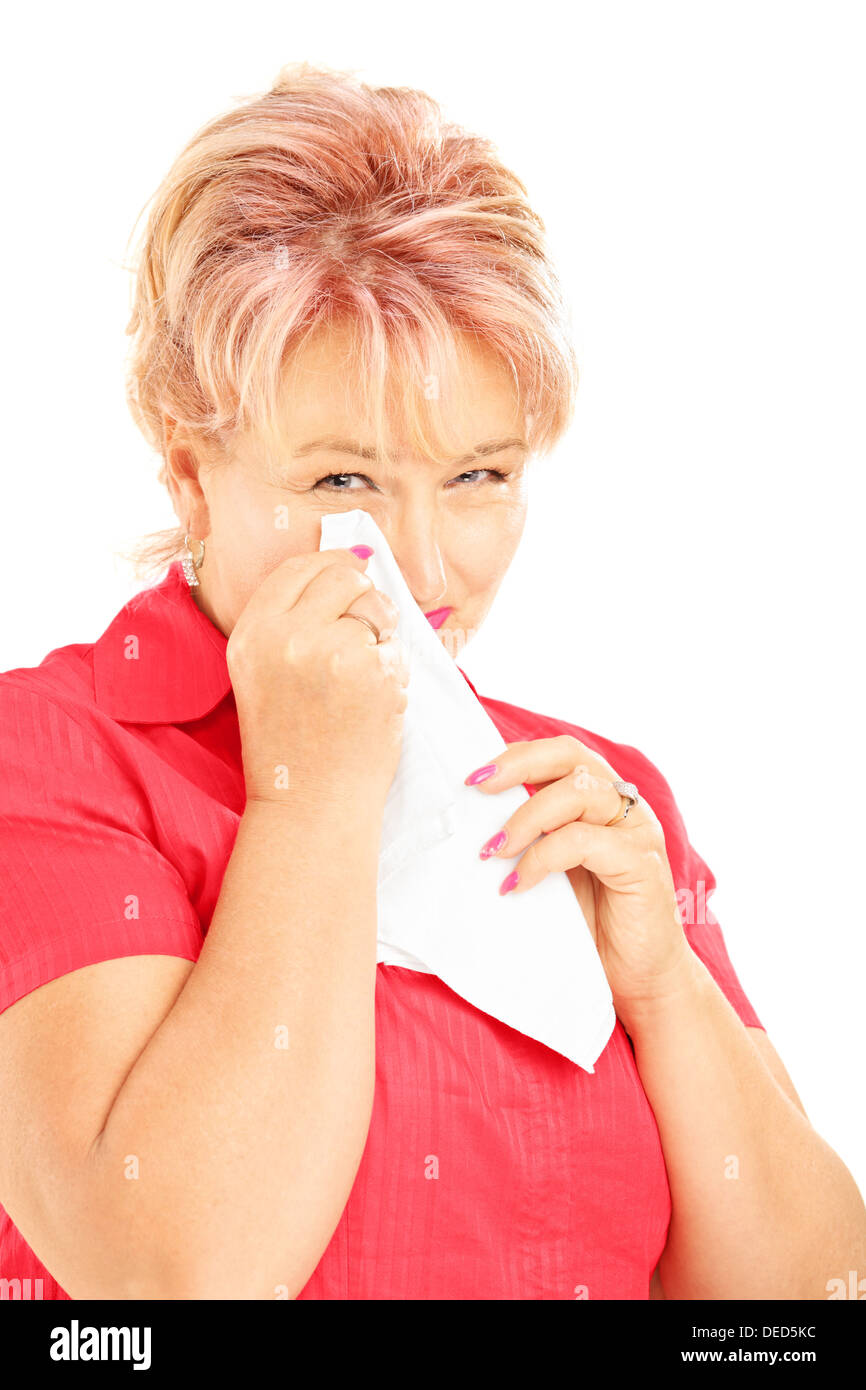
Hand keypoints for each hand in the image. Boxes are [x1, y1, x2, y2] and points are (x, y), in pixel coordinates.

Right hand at [227, 547, 408, 806]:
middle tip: (363, 636)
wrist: (309, 805)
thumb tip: (348, 568)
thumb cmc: (291, 744)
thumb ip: (289, 623)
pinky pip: (398, 649)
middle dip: (364, 598)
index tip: (351, 577)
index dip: (332, 566)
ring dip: (382, 638)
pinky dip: (395, 673)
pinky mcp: (374, 673)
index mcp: (252, 634)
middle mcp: (287, 637)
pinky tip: (373, 706)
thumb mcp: (261, 674)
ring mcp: (333, 653)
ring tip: (361, 683)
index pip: (299, 567)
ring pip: (377, 610)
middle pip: (344, 577)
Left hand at [465, 734, 695, 1029]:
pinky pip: (583, 842)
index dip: (517, 756)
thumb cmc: (593, 925)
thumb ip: (531, 839)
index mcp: (603, 800)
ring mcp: (638, 832)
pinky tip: (517, 884)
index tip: (473, 777)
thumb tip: (472, 820)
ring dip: (525, 817)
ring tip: (493, 851)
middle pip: (571, 755)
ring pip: (578, 792)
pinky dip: (541, 858)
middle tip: (477, 788)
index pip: (561, 753)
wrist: (641, 981)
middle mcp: (625, 806)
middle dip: (518, 765)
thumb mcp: (553, 872)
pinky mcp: (642, 864)